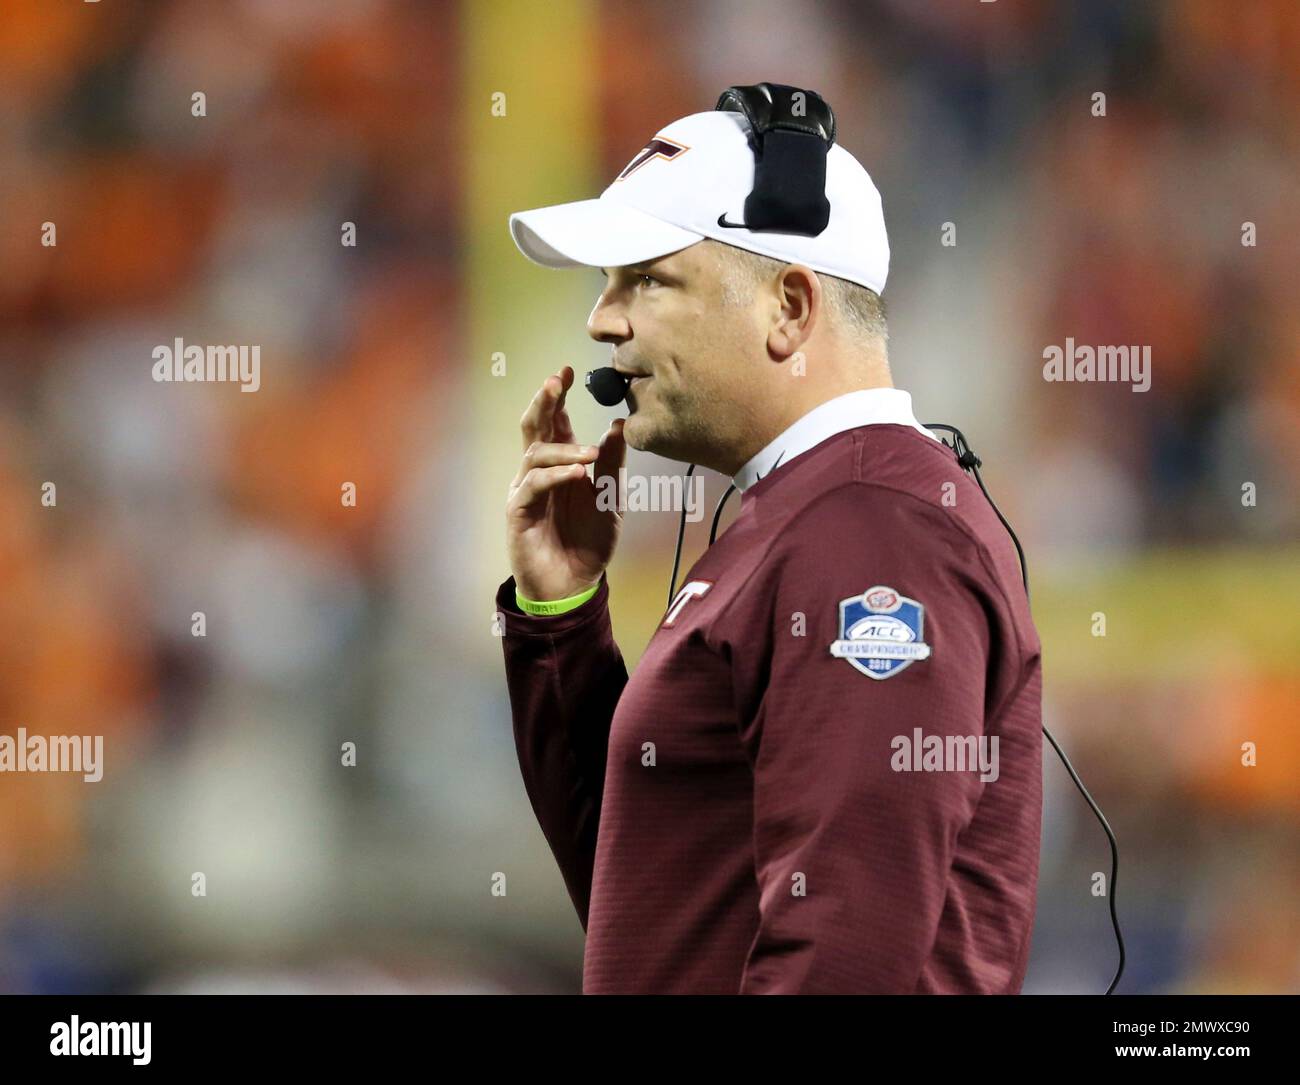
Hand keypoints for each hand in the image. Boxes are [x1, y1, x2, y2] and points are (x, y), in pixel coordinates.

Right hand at [507, 366, 626, 601]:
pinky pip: (533, 486)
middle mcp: (538, 472)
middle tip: (556, 381)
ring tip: (590, 453)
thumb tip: (619, 424)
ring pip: (535, 454)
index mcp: (560, 464)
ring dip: (563, 448)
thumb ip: (612, 464)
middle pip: (533, 428)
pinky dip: (555, 476)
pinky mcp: (519, 513)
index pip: (555, 422)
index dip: (558, 396)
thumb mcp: (610, 499)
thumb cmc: (587, 542)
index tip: (568, 370)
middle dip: (544, 402)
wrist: (573, 586)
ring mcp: (526, 491)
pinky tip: (577, 474)